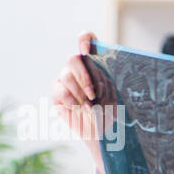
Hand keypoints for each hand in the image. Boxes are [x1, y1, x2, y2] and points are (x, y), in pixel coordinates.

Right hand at [49, 29, 109, 173]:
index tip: (86, 48)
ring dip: (79, 92)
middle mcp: (80, 69)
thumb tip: (106, 73)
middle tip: (93, 94)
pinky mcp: (57, 93)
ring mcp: (66, 80)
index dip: (84, 39)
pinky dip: (71, 100)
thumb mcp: (116, 95)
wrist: (103, 135)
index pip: (87, 40)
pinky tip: (79, 109)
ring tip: (90, 107)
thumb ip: (107, 80)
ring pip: (65, 75)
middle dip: (83, 76)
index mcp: (96, 64)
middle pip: (73, 59)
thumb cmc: (113, 113)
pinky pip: (59, 90)